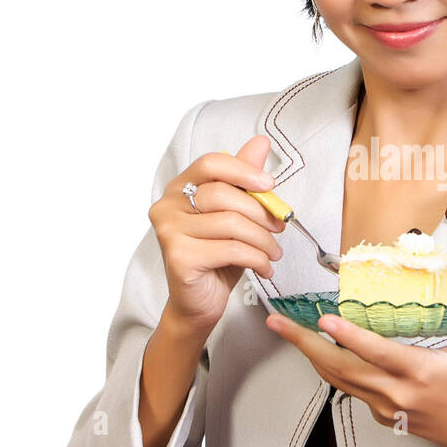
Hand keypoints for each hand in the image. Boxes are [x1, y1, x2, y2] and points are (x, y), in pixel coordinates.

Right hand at [148, 136, 286, 336]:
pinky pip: (231, 249)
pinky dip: (257, 259)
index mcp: (179, 188)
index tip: (269, 185)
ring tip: (274, 253)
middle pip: (223, 195)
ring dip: (263, 240)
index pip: (210, 164)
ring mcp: (169, 232)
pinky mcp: (179, 257)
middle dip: (260, 212)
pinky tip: (264, 267)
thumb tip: (260, 143)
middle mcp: (167, 206)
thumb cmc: (216, 257)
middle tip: (280, 228)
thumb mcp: (234, 215)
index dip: (243, 170)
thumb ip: (243, 180)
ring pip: (231, 224)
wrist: (199, 303)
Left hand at [265, 301, 446, 446]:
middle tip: (278, 322)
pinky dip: (330, 369)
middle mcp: (394, 392)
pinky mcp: (381, 413)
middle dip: (305, 344)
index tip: (324, 319)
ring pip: (338, 379)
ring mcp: (384, 405)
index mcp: (417, 373)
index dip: (349, 336)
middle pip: (340, 368)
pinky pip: (348, 388)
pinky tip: (318, 351)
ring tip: (287, 331)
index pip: (376, 353)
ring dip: (310, 355)